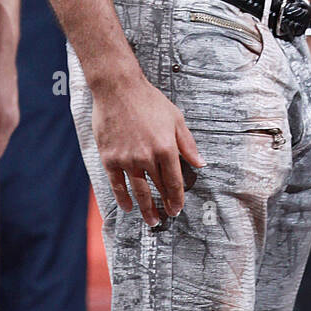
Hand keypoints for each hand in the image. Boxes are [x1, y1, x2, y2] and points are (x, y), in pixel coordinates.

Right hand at [92, 71, 205, 226]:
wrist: (118, 89)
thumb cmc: (149, 101)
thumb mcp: (176, 118)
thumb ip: (188, 144)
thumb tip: (200, 163)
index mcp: (166, 148)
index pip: (174, 181)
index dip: (177, 198)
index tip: (177, 209)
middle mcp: (147, 157)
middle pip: (158, 188)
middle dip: (163, 206)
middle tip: (165, 218)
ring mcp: (127, 159)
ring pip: (138, 191)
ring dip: (146, 208)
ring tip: (151, 221)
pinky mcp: (110, 158)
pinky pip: (117, 184)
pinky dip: (122, 198)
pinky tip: (128, 206)